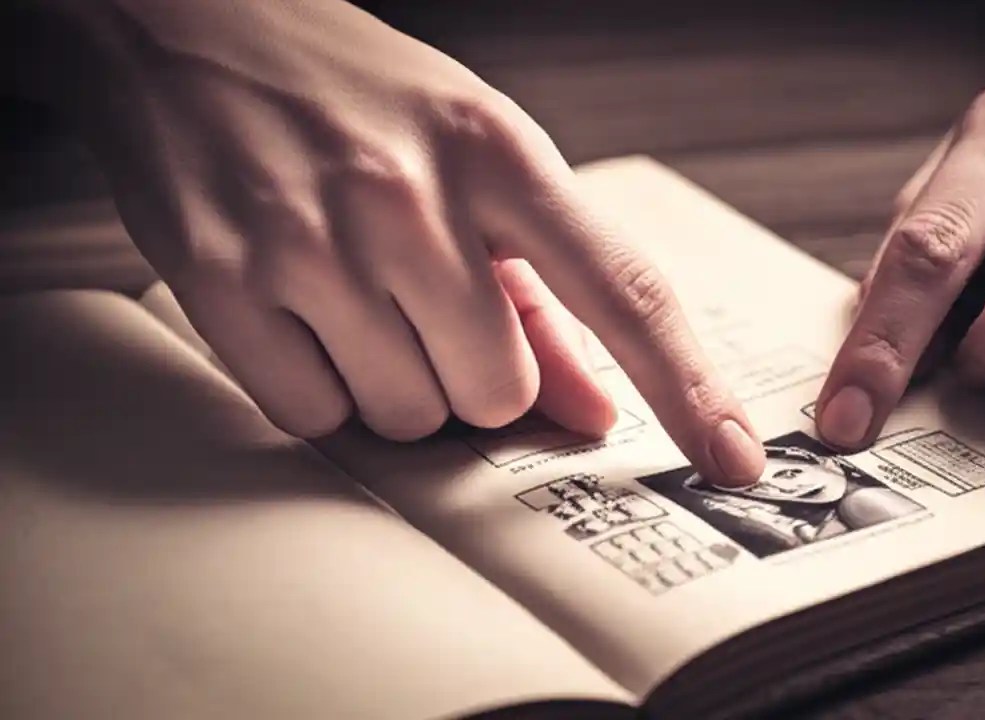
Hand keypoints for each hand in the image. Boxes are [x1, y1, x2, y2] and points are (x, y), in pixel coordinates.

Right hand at [61, 0, 764, 483]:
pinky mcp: (222, 280)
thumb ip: (539, 292)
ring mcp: (312, 241)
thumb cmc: (355, 97)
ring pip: (409, 416)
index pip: (623, 292)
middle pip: (498, 392)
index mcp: (498, 154)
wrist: (187, 25)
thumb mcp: (469, 157)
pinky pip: (313, 414)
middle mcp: (410, 196)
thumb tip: (593, 409)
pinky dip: (317, 386)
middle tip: (427, 304)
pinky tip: (299, 311)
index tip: (735, 457)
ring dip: (395, 381)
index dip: (689, 387)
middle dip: (475, 375)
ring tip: (355, 294)